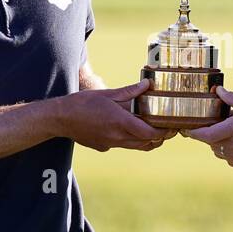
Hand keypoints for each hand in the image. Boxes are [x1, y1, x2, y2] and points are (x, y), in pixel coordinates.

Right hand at [55, 80, 174, 151]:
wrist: (60, 119)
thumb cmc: (82, 103)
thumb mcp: (107, 94)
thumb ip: (129, 92)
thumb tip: (147, 85)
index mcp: (119, 122)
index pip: (149, 133)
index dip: (163, 132)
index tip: (172, 127)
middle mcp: (117, 137)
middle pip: (146, 143)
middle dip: (160, 137)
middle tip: (169, 128)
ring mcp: (110, 144)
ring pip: (137, 146)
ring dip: (148, 140)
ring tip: (155, 130)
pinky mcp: (104, 147)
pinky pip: (124, 146)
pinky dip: (133, 140)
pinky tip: (132, 129)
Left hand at [186, 87, 232, 166]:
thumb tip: (219, 91)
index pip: (206, 135)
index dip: (193, 132)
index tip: (186, 128)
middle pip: (211, 144)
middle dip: (207, 135)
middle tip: (209, 124)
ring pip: (220, 153)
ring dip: (217, 144)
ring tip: (224, 132)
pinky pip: (231, 161)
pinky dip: (228, 153)